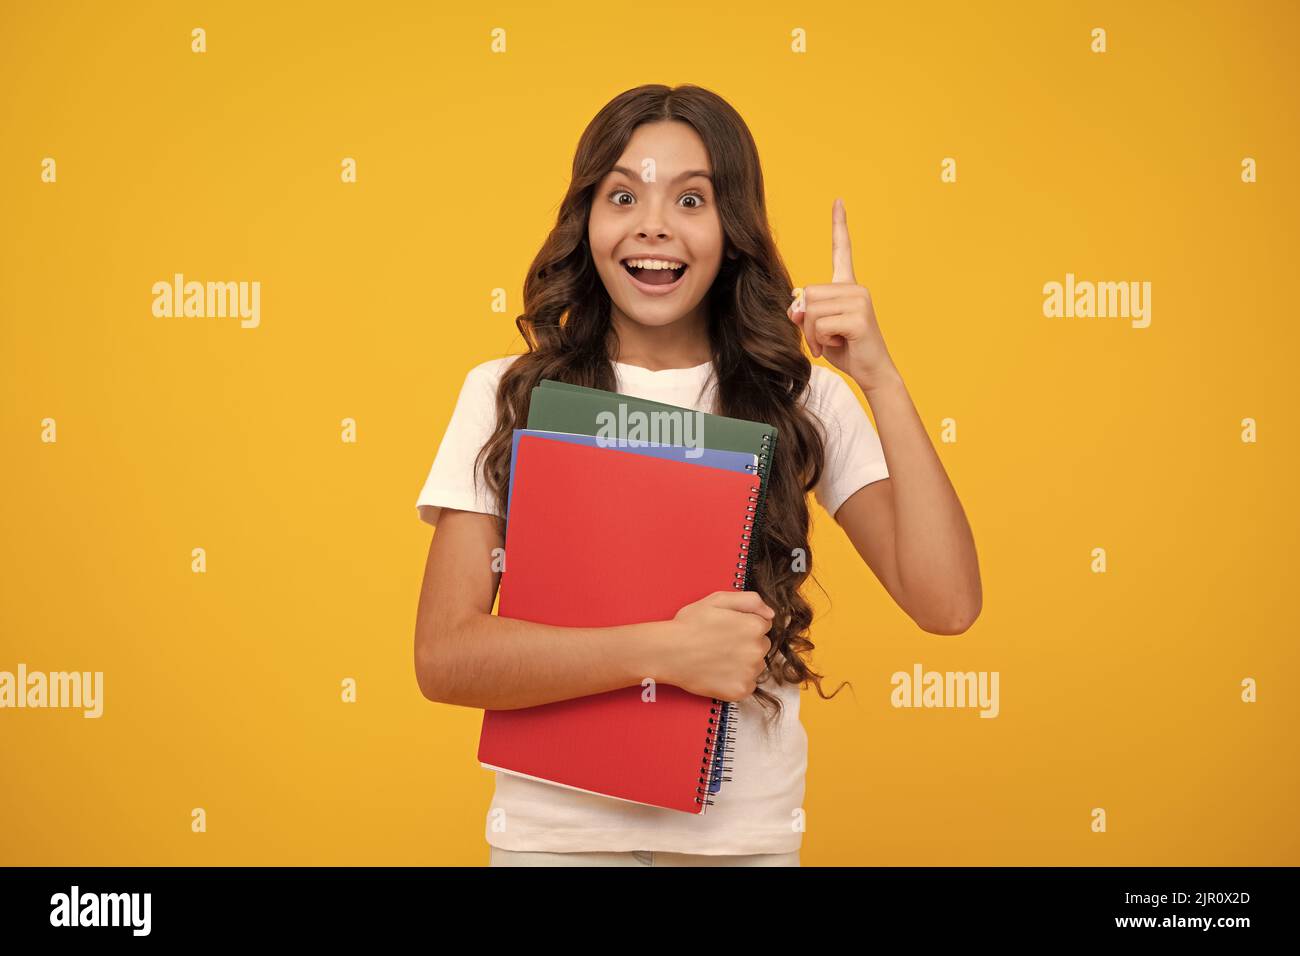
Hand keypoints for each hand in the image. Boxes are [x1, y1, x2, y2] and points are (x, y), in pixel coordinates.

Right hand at [665, 591, 774, 701]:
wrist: (668, 653)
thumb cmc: (689, 625)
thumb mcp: (717, 600)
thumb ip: (750, 600)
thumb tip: (771, 613)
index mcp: (754, 626)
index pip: (764, 625)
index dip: (745, 625)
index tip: (728, 629)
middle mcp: (757, 650)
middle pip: (762, 646)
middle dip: (747, 644)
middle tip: (721, 644)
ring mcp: (749, 673)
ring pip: (756, 666)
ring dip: (744, 663)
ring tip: (719, 658)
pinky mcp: (740, 691)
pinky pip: (748, 685)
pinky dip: (737, 680)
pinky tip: (719, 672)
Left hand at [788, 198, 898, 390]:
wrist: (873, 373)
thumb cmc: (846, 350)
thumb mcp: (818, 329)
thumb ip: (805, 312)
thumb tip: (795, 305)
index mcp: (848, 286)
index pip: (842, 251)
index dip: (839, 226)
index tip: (838, 201)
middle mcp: (856, 288)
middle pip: (808, 292)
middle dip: (806, 321)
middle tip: (820, 338)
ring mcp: (859, 300)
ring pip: (812, 310)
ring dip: (812, 334)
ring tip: (829, 343)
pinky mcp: (859, 317)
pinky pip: (821, 324)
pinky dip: (820, 341)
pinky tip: (836, 346)